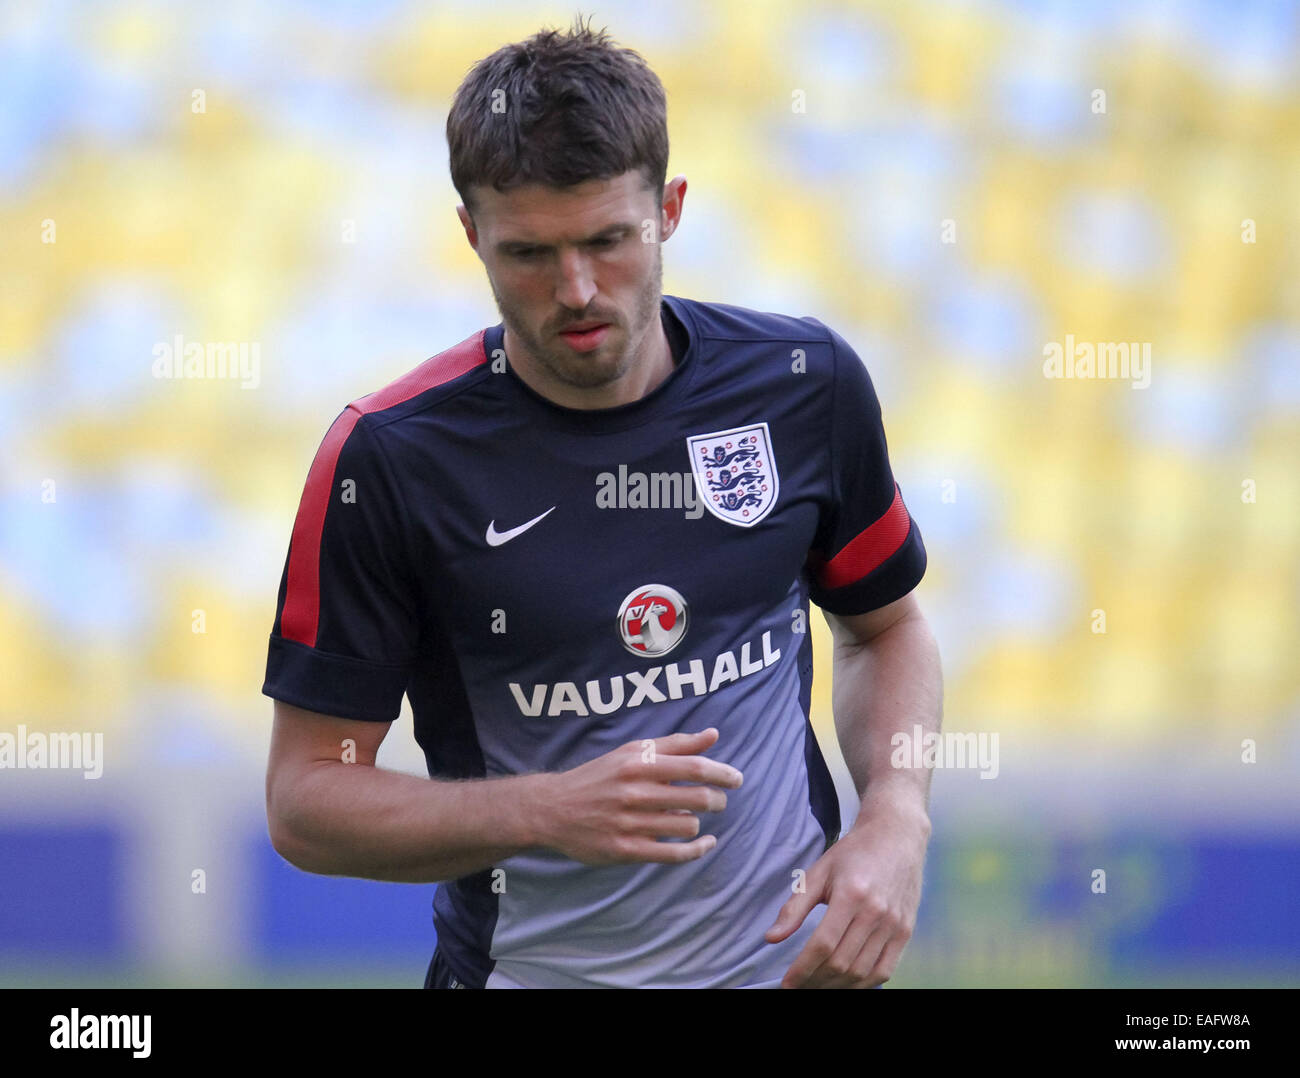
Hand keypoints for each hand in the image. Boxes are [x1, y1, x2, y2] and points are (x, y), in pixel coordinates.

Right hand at [533, 727, 742, 865]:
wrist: (554, 808)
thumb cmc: (599, 777)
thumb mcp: (632, 752)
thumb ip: (675, 745)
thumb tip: (713, 735)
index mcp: (638, 764)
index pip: (693, 768)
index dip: (722, 773)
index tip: (737, 779)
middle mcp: (635, 792)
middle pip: (696, 798)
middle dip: (716, 800)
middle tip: (718, 801)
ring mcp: (630, 823)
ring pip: (687, 826)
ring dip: (697, 823)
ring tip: (691, 818)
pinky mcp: (626, 850)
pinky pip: (673, 854)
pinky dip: (696, 850)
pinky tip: (705, 844)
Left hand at [764, 796, 929, 987]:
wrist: (896, 836)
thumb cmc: (853, 853)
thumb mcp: (818, 872)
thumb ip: (794, 907)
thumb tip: (771, 938)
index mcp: (850, 894)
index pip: (823, 945)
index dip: (802, 969)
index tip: (787, 983)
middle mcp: (876, 912)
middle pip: (842, 963)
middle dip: (816, 981)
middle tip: (799, 986)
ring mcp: (894, 924)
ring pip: (862, 972)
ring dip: (837, 986)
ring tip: (817, 986)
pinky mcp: (905, 931)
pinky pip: (884, 971)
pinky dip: (863, 984)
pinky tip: (844, 983)